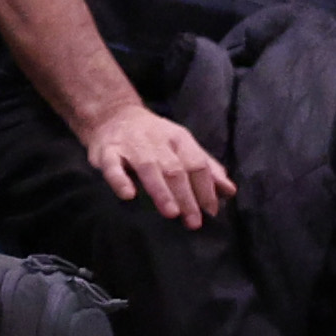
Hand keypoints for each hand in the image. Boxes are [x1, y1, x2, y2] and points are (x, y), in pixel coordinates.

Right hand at [83, 104, 233, 225]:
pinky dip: (119, 180)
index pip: (196, 163)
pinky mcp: (106, 151)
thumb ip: (206, 168)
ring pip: (148, 167)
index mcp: (177, 137)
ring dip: (161, 190)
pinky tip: (128, 195)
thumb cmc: (154, 138)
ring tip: (171, 212)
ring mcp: (130, 144)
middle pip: (175, 168)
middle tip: (193, 222)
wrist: (112, 114)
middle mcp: (155, 139)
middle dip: (186, 196)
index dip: (206, 188)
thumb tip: (229, 191)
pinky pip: (112, 165)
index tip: (211, 212)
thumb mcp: (182, 146)